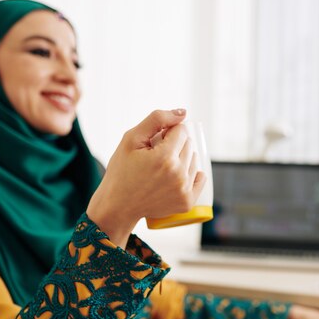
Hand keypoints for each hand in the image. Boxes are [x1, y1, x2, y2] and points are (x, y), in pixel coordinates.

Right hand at [87, 109, 205, 245]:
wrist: (118, 205)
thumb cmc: (122, 171)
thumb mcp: (131, 139)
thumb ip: (157, 119)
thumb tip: (183, 113)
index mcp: (165, 157)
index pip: (181, 130)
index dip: (166, 133)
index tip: (153, 143)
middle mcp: (178, 174)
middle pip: (188, 144)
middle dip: (173, 146)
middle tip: (154, 158)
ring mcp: (184, 190)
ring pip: (193, 159)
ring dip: (180, 159)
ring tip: (160, 169)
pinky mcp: (187, 202)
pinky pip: (200, 178)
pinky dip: (190, 174)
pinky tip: (174, 177)